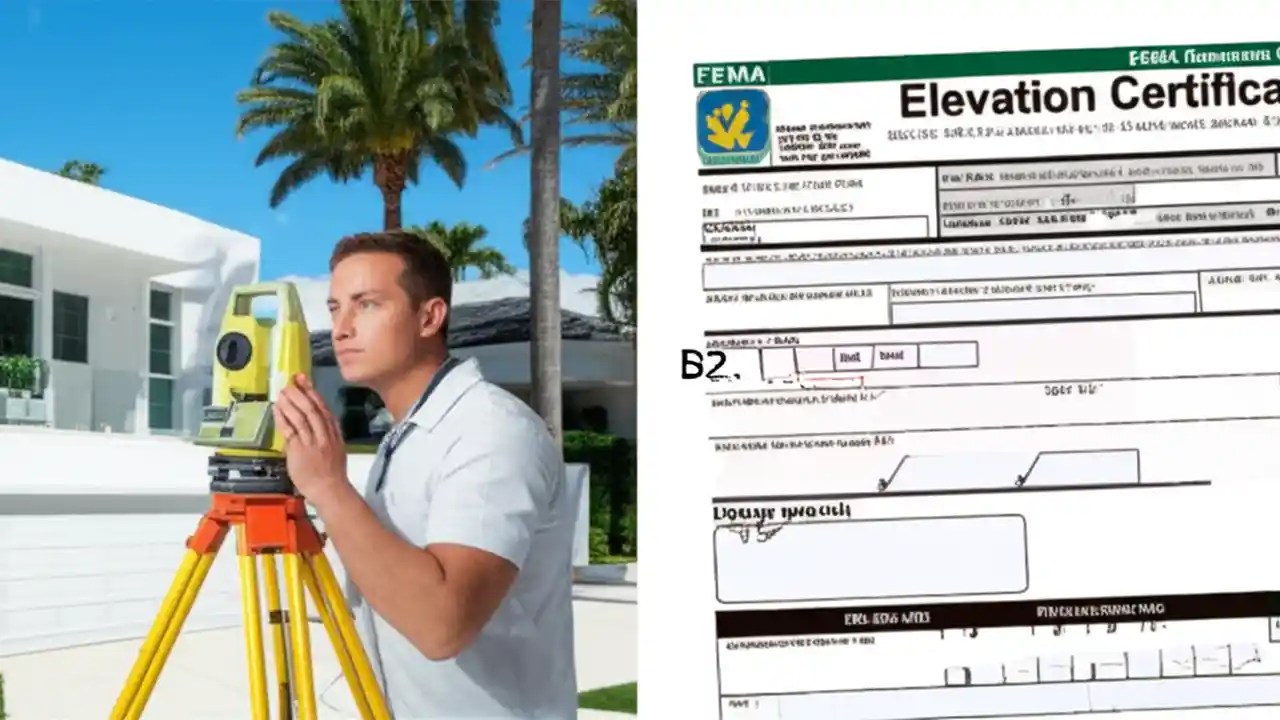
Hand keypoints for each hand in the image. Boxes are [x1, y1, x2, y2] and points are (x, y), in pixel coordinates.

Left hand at [273, 373, 348, 505]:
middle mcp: (325, 434)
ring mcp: (312, 442)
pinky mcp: (300, 450)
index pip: (323, 408)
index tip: (304, 380)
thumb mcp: (335, 448)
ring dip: (290, 403)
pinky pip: (290, 430)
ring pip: (301, 417)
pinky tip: (277, 409)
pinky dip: (283, 418)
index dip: (312, 392)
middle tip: (290, 383)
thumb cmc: (331, 472)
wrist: (330, 489)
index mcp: (334, 433)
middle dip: (300, 393)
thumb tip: (314, 421)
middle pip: (312, 408)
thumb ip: (326, 434)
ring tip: (281, 393)